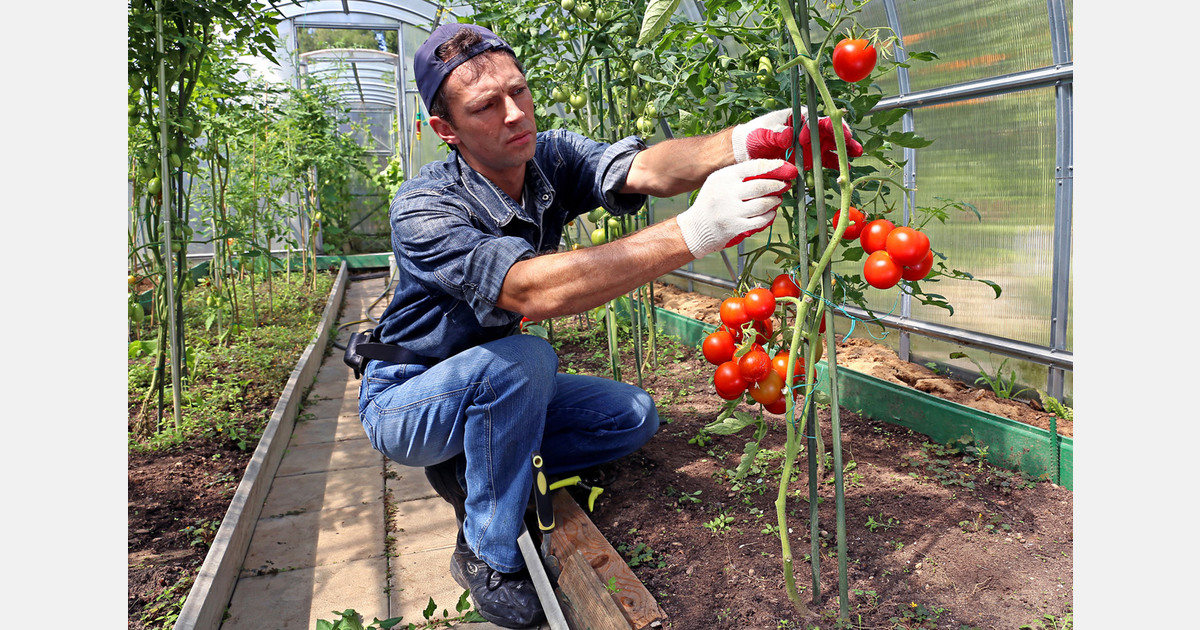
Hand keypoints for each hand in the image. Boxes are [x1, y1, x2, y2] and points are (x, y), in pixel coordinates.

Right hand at [676, 159, 798, 257]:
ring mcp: (731, 211)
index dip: (773, 166)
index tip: (784, 167)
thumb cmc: (711, 201)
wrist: (696, 227)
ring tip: (777, 199)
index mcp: (724, 177)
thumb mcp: (718, 181)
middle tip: (784, 184)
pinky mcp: (735, 227)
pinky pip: (760, 221)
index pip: (754, 167)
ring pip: (762, 204)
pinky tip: (770, 212)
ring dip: (774, 201)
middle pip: (761, 186)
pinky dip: (769, 216)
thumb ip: (738, 174)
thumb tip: (768, 169)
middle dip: (778, 185)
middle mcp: (727, 193)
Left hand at [732, 106, 862, 169]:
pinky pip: (828, 159)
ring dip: (845, 147)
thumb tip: (788, 134)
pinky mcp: (811, 157)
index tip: (805, 138)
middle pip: (829, 128)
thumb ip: (775, 134)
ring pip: (833, 143)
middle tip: (849, 140)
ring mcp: (811, 143)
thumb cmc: (754, 136)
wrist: (747, 152)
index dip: (814, 126)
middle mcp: (808, 128)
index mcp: (797, 117)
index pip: (812, 118)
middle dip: (840, 133)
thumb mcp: (762, 133)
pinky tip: (846, 167)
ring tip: (856, 152)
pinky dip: (837, 162)